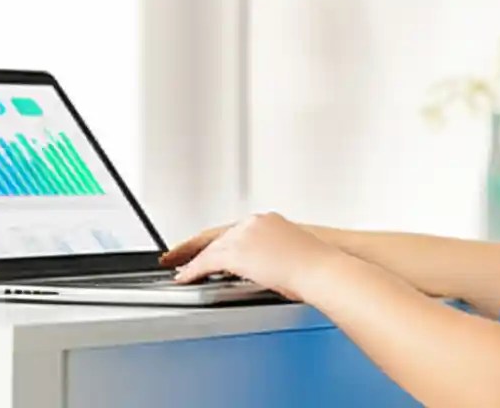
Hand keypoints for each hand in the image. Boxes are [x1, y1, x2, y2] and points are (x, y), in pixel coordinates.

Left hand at [171, 212, 343, 301]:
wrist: (322, 268)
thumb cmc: (317, 266)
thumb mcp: (294, 254)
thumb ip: (276, 257)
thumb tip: (273, 271)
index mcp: (266, 222)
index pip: (232, 230)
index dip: (217, 240)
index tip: (206, 247)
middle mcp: (252, 224)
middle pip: (216, 235)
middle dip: (196, 246)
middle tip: (178, 254)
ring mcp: (243, 235)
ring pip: (209, 248)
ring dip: (192, 260)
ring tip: (180, 270)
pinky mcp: (236, 252)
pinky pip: (206, 261)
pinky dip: (192, 270)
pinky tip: (185, 278)